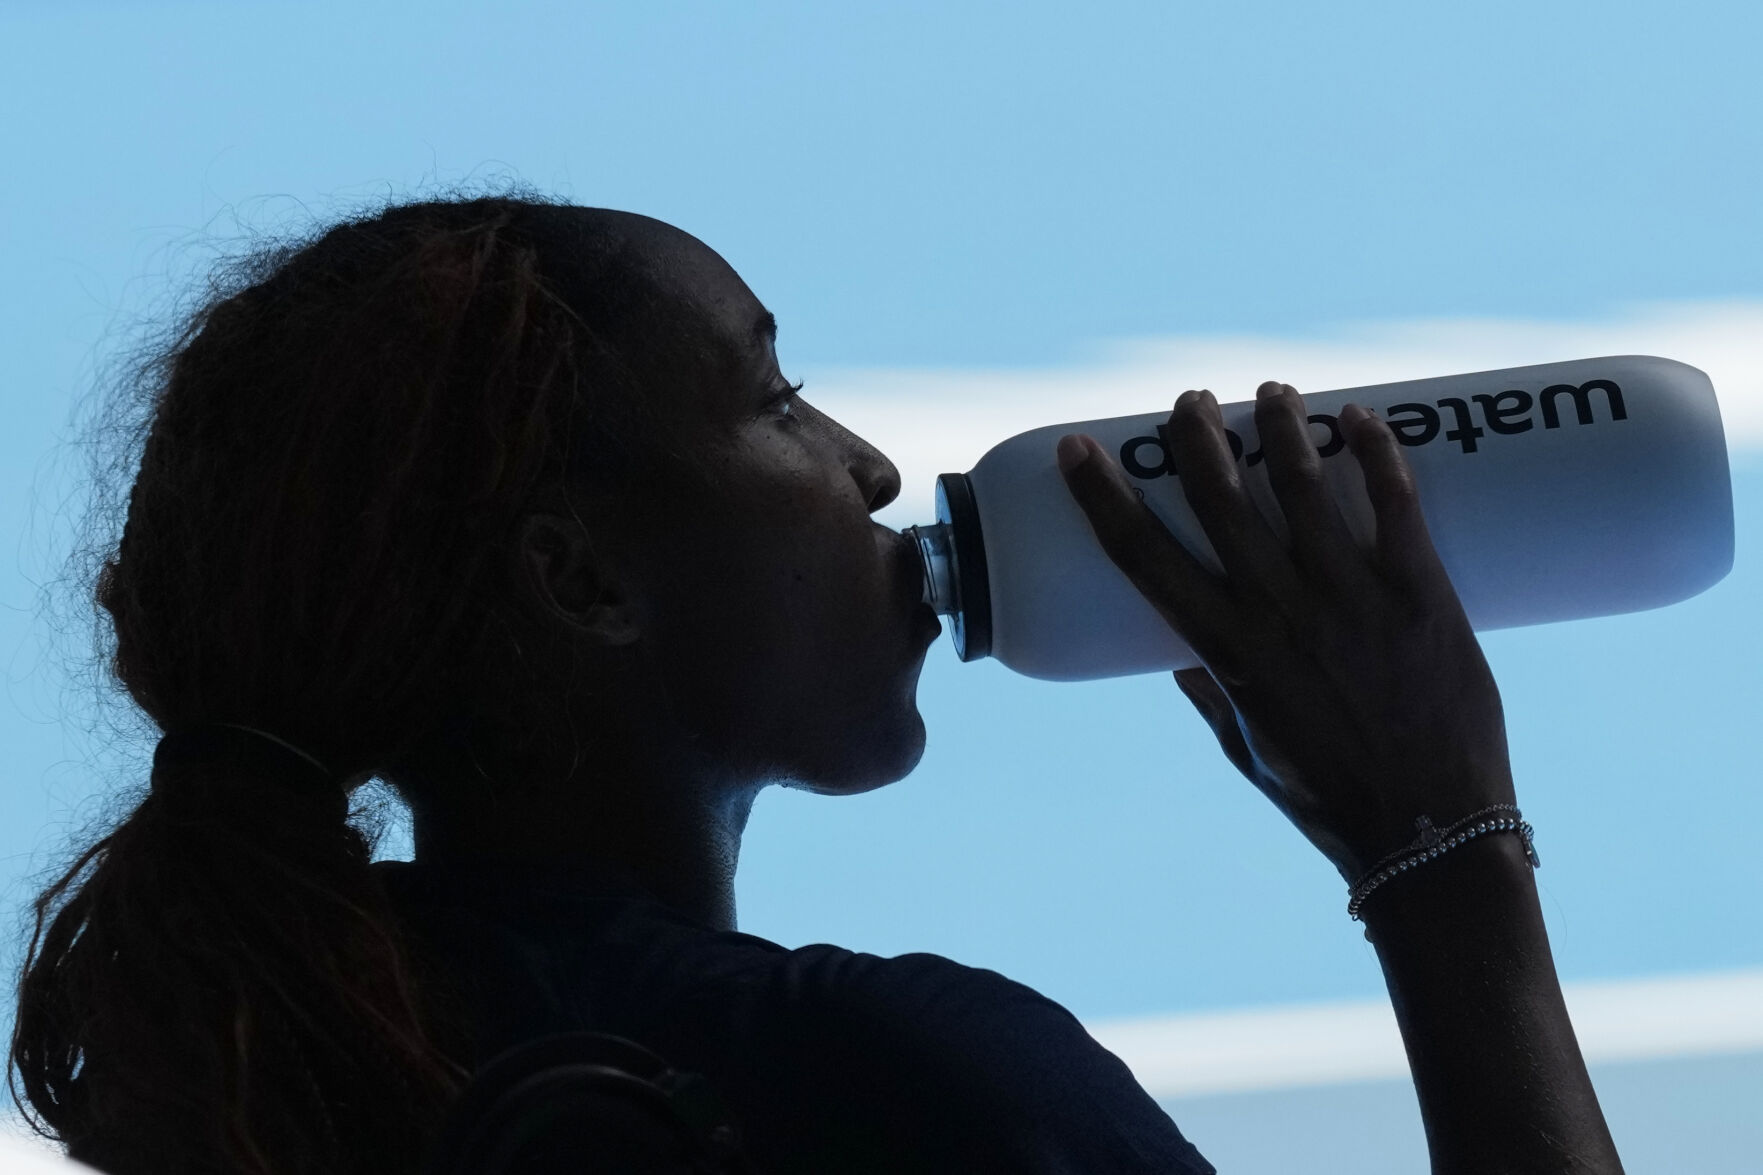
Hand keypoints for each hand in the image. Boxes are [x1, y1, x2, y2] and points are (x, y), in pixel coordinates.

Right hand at [1057, 382, 1515, 882]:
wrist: (1430, 834)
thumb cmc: (1328, 800)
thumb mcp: (1246, 748)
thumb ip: (1212, 693)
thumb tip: (1183, 652)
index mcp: (1225, 653)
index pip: (1143, 557)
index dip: (1102, 496)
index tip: (1077, 449)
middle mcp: (1280, 616)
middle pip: (1220, 501)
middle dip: (1196, 438)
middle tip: (1189, 401)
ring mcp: (1351, 601)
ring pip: (1305, 487)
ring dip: (1282, 427)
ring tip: (1272, 393)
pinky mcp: (1420, 595)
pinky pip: (1395, 505)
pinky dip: (1375, 453)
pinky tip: (1360, 418)